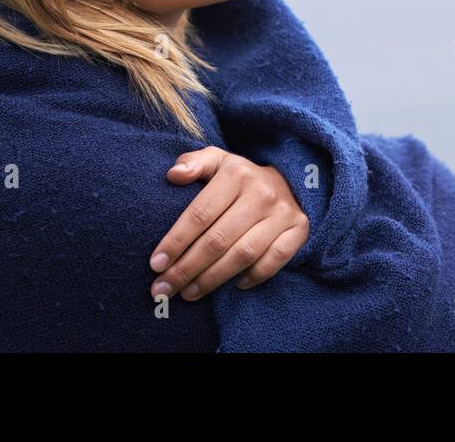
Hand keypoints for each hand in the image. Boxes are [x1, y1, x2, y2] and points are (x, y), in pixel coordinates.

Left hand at [148, 146, 308, 301]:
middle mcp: (261, 193)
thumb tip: (173, 175)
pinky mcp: (299, 230)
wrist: (288, 179)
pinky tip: (234, 286)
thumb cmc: (240, 177)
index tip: (155, 264)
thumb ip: (194, 163)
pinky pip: (274, 261)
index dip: (176, 241)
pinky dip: (254, 276)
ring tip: (188, 294)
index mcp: (236, 174)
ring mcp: (282, 213)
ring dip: (213, 279)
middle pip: (218, 240)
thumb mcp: (217, 160)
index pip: (200, 213)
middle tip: (164, 288)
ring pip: (243, 254)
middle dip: (187, 268)